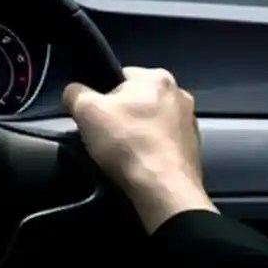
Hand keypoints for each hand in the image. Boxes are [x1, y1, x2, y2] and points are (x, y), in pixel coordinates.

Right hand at [63, 67, 216, 233]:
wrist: (164, 190)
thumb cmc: (127, 144)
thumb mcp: (86, 111)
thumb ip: (75, 93)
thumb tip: (74, 92)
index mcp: (157, 77)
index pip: (119, 77)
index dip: (100, 97)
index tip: (94, 117)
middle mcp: (180, 93)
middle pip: (136, 101)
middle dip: (120, 116)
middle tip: (104, 137)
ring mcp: (190, 122)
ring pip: (150, 123)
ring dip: (136, 134)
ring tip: (122, 155)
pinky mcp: (193, 148)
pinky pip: (163, 144)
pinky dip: (150, 151)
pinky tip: (139, 165)